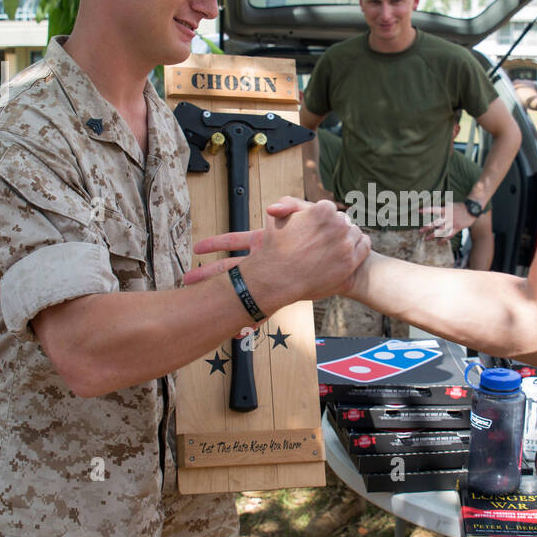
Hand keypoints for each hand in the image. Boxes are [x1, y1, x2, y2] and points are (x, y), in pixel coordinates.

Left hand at [187, 197, 370, 302]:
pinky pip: (267, 308)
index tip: (196, 248)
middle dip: (209, 275)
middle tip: (186, 280)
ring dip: (223, 302)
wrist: (350, 264)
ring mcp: (276, 278)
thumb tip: (270, 209)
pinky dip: (252, 319)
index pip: (236, 242)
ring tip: (201, 311)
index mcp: (268, 244)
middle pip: (232, 270)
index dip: (215, 244)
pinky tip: (239, 330)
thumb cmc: (329, 236)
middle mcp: (268, 262)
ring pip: (245, 291)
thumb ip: (289, 206)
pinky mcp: (285, 291)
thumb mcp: (311, 214)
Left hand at [419, 201, 474, 239]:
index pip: (434, 209)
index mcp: (445, 209)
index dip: (426, 210)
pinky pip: (449, 235)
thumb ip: (442, 209)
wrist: (472, 209)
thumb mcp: (450, 205)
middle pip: (436, 222)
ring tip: (426, 239)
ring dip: (433, 235)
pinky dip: (443, 239)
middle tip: (420, 231)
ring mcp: (453, 222)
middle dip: (427, 227)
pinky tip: (438, 242)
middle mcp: (448, 216)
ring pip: (441, 230)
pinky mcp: (457, 227)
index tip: (419, 211)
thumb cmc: (460, 207)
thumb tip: (434, 210)